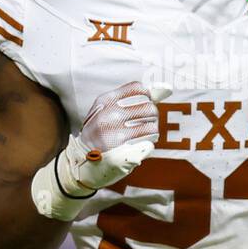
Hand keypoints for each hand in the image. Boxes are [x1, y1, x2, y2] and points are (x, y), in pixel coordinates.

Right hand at [32, 81, 171, 217]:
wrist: (82, 160)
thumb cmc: (100, 131)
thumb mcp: (107, 110)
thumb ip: (132, 99)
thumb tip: (165, 88)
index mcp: (105, 101)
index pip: (138, 89)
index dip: (147, 96)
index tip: (145, 103)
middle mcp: (109, 116)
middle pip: (149, 107)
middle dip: (152, 115)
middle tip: (146, 121)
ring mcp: (115, 135)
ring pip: (152, 126)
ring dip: (152, 130)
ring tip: (143, 134)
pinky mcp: (122, 153)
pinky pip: (149, 143)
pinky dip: (148, 144)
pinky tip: (139, 145)